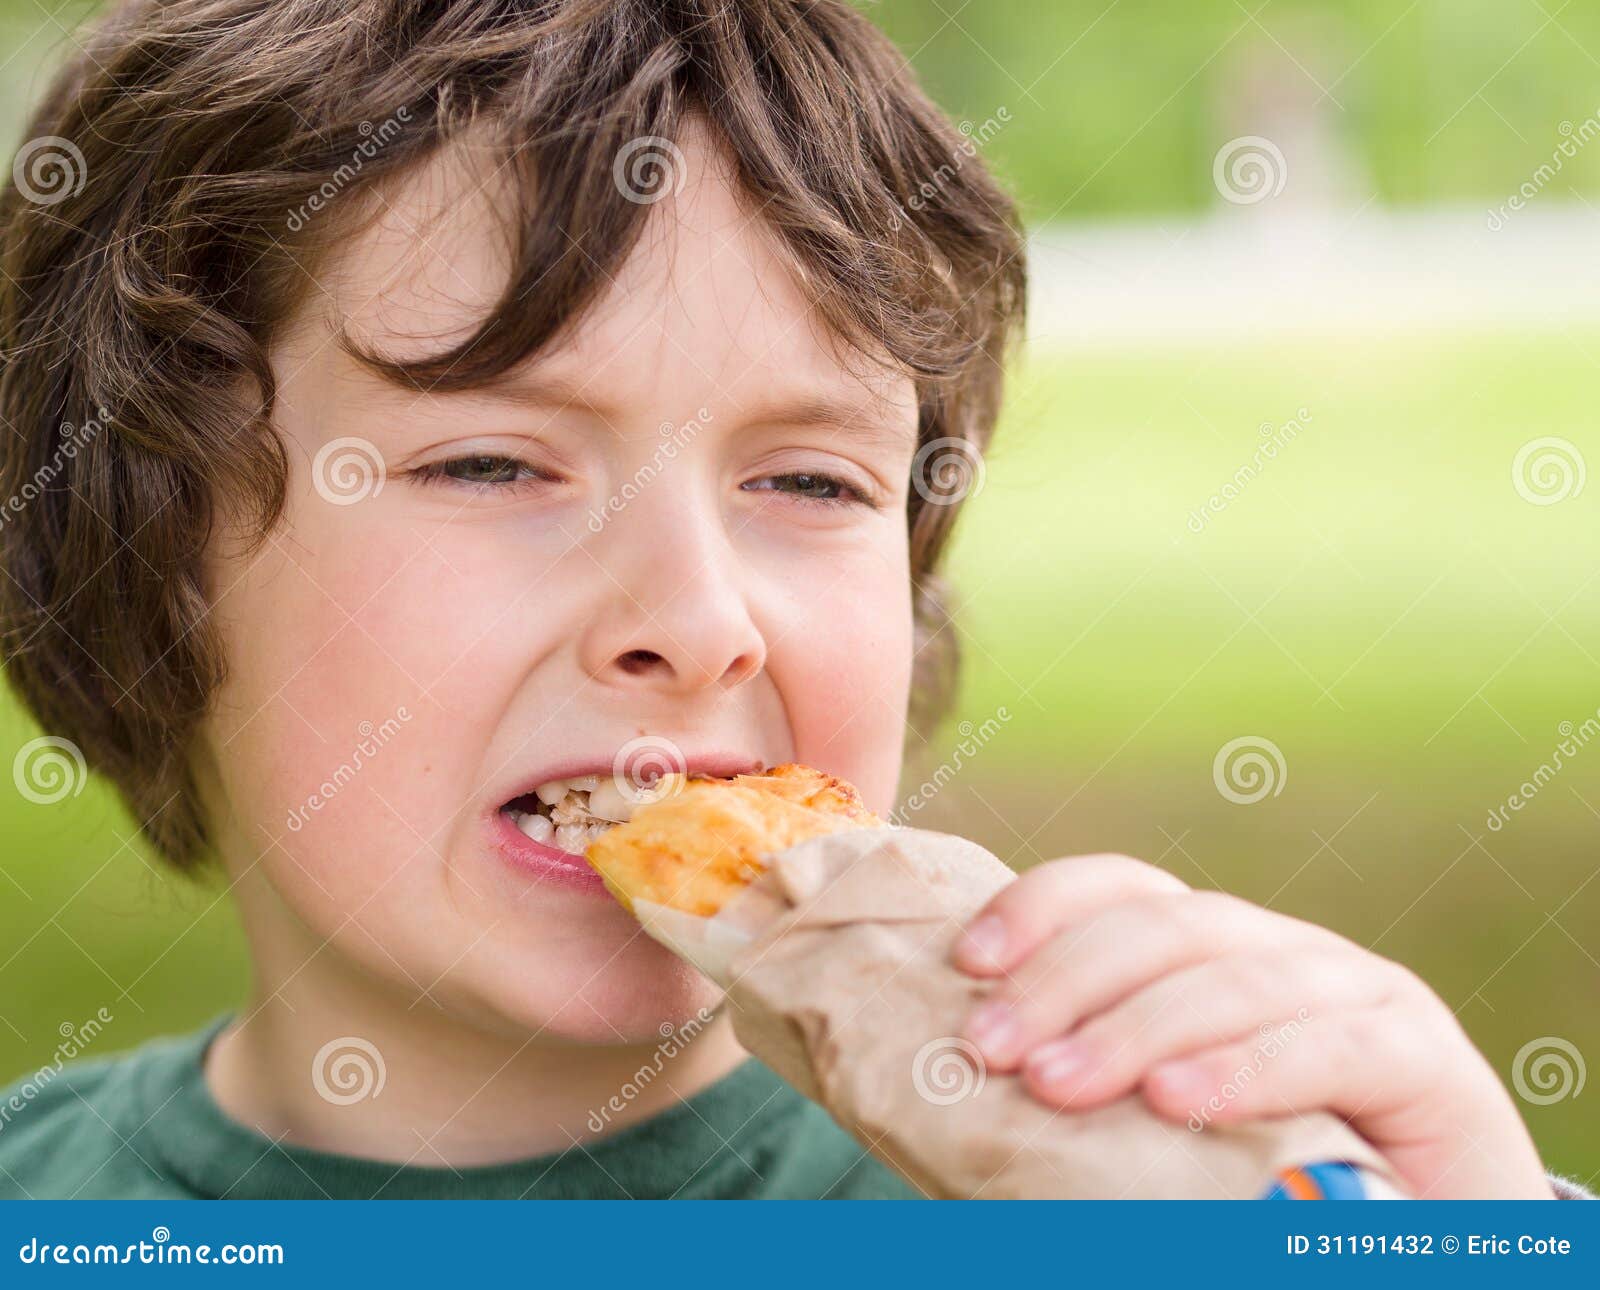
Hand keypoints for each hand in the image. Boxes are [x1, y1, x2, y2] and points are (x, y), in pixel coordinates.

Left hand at [953, 853, 1553, 1198]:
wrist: (1440, 1236)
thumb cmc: (1274, 1184)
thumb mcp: (1169, 1126)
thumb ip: (1096, 1093)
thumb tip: (972, 1087)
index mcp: (1219, 953)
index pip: (1124, 891)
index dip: (1043, 908)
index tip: (967, 962)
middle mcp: (1286, 951)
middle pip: (1165, 927)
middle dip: (1064, 979)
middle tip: (990, 1047)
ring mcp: (1361, 992)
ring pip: (1233, 978)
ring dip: (1134, 1028)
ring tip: (1055, 1082)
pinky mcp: (1424, 1060)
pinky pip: (1329, 1048)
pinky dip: (1245, 1069)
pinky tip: (1177, 1099)